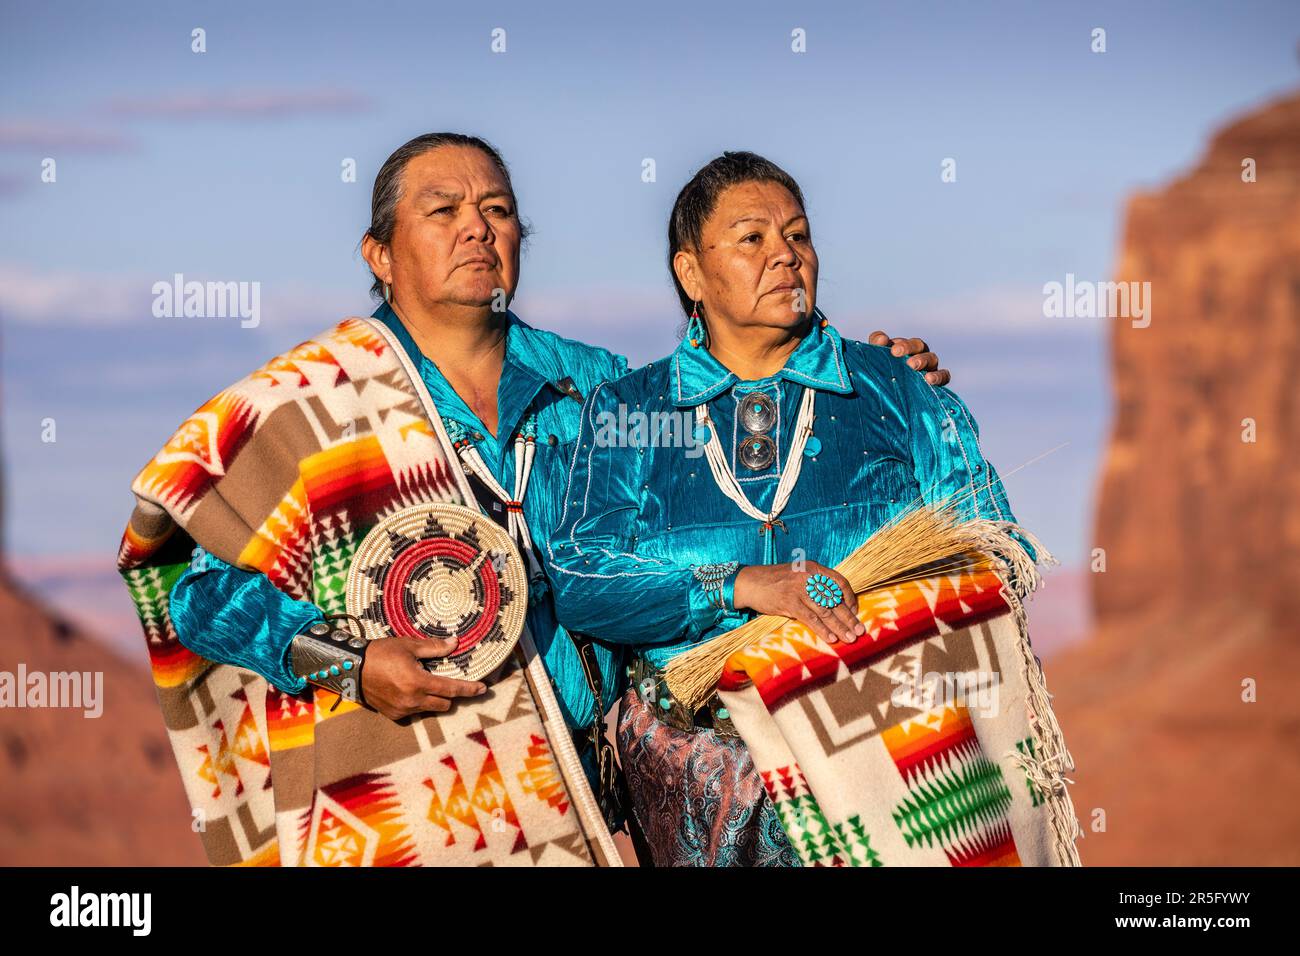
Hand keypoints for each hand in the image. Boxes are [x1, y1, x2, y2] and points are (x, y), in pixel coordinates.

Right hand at [361, 635, 486, 720]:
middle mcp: (412, 701)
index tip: (483, 689)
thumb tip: (455, 643)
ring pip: (430, 709)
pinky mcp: (393, 716)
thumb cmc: (381, 652)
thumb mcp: (409, 645)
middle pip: (445, 704)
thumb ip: (434, 647)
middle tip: (449, 681)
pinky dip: (418, 704)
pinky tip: (409, 690)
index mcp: (418, 683)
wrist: (351, 668)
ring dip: (434, 699)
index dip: (469, 689)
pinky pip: (414, 713)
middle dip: (450, 695)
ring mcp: (402, 711)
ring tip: (426, 683)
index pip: (452, 689)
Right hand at [733, 562, 864, 644]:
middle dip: (849, 617)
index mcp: (813, 568)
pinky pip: (811, 619)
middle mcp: (809, 577)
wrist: (749, 582)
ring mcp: (799, 589)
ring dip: (840, 627)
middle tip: (860, 631)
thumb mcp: (797, 575)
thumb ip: (814, 584)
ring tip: (850, 638)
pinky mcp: (789, 602)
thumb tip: (833, 603)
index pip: (840, 582)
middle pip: (835, 599)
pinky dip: (823, 630)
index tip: (855, 611)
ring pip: (826, 611)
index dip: (850, 598)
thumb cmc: (774, 581)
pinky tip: (832, 638)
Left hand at [868, 330, 949, 385]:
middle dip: (910, 349)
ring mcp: (929, 368)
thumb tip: (881, 340)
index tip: (893, 351)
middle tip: (898, 355)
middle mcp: (918, 355)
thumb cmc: (881, 375)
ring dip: (923, 360)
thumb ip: (875, 345)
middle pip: (919, 345)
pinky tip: (929, 380)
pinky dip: (939, 376)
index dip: (901, 345)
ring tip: (913, 367)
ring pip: (932, 358)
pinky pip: (944, 376)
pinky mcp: (937, 382)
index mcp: (904, 349)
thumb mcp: (874, 360)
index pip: (904, 342)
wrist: (887, 399)